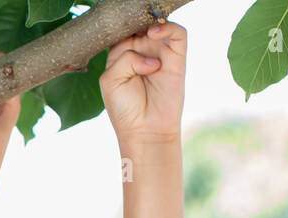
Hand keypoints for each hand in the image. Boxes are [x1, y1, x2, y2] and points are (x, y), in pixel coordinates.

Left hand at [100, 20, 185, 146]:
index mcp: (120, 53)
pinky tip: (153, 34)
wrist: (145, 130)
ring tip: (144, 34)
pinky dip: (167, 27)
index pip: (121, 27)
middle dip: (135, 17)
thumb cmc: (124, 108)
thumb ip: (124, 58)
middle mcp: (141, 49)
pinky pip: (177, 33)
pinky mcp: (177, 58)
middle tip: (131, 18)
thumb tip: (151, 58)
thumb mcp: (110, 80)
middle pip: (140, 20)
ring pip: (158, 22)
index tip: (114, 20)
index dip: (119, 22)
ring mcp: (159, 51)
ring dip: (150, 23)